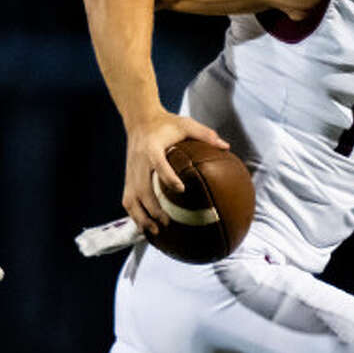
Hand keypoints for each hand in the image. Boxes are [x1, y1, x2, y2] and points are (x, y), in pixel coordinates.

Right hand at [122, 112, 228, 235]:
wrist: (140, 120)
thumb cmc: (166, 123)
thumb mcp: (185, 124)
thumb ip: (205, 134)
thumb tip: (226, 146)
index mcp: (152, 148)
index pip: (158, 165)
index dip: (168, 177)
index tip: (181, 190)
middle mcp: (138, 162)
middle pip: (142, 189)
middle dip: (153, 208)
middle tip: (167, 222)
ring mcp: (130, 172)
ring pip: (131, 199)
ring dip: (140, 217)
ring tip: (154, 232)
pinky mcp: (127, 178)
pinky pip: (127, 200)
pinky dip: (134, 215)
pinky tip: (145, 226)